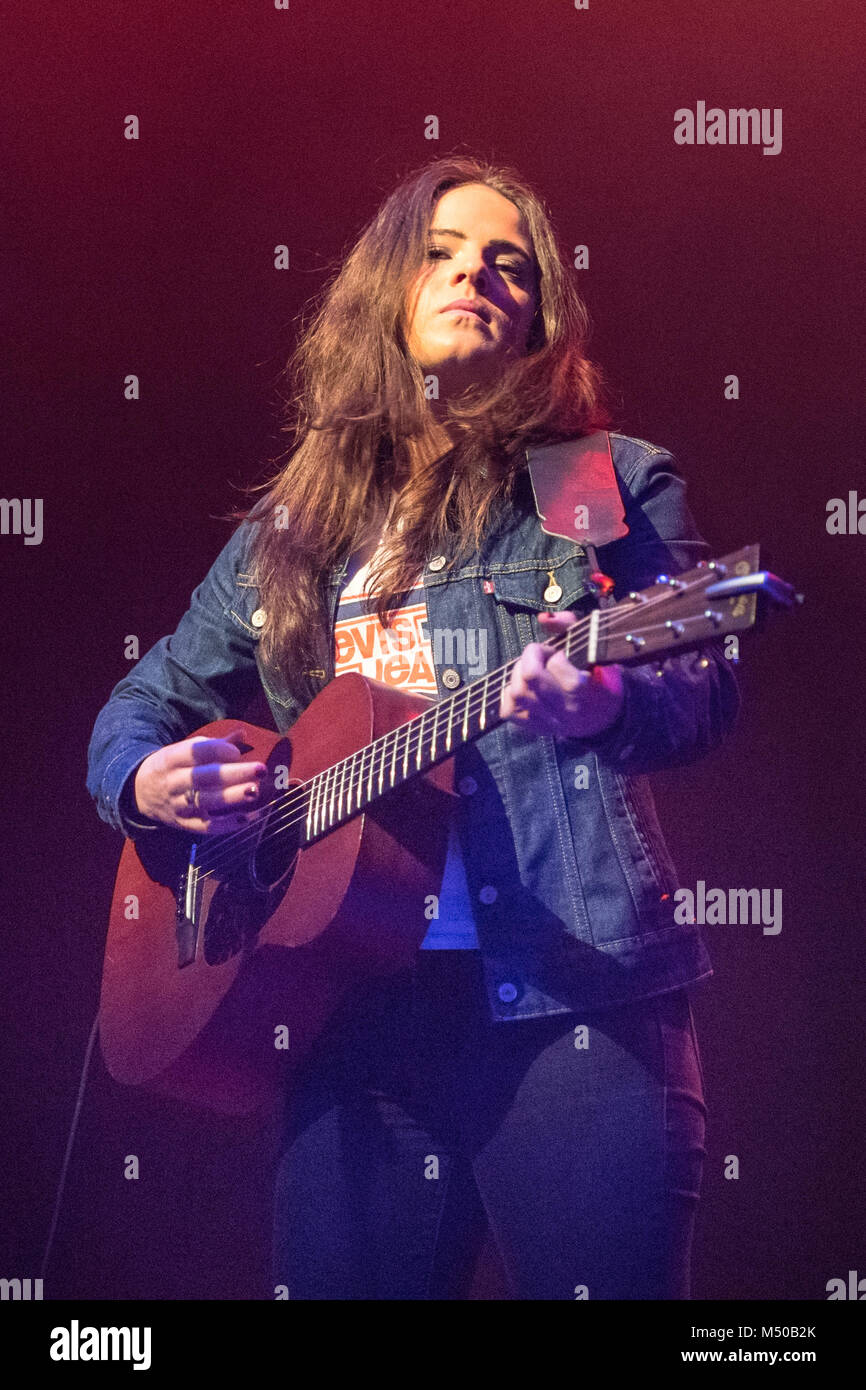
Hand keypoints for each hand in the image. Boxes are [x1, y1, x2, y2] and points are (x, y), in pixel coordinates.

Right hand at [132, 731, 267, 834]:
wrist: (139, 792)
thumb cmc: (172, 767)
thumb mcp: (184, 751)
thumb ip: (215, 744)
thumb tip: (244, 731)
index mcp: (171, 759)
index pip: (195, 752)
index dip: (219, 750)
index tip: (237, 752)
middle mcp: (173, 782)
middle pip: (204, 777)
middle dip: (234, 774)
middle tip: (261, 769)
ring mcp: (178, 805)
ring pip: (206, 802)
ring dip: (233, 797)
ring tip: (255, 790)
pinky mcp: (184, 824)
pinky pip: (207, 827)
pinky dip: (228, 824)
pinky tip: (249, 817)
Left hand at [499, 610, 624, 739]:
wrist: (604, 718)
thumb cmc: (598, 678)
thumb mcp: (593, 648)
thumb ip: (569, 626)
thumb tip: (543, 617)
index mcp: (582, 688)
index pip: (556, 663)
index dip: (551, 651)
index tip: (558, 652)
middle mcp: (565, 708)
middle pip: (530, 677)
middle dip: (530, 657)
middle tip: (539, 657)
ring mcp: (548, 720)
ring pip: (516, 692)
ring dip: (518, 674)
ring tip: (531, 671)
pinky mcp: (534, 727)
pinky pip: (508, 710)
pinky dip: (508, 695)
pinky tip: (523, 687)